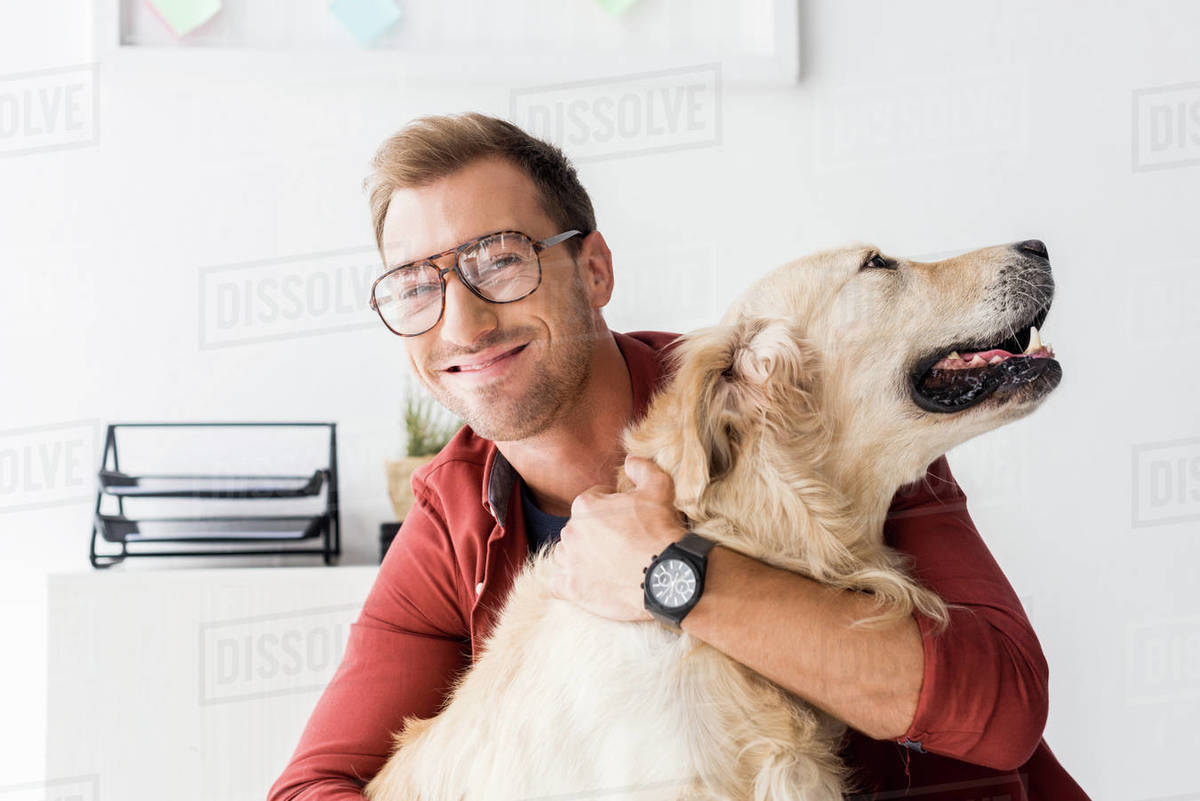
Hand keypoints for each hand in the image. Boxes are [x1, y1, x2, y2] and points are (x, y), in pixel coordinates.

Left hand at [548, 455, 687, 621]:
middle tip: (620, 544)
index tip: (625, 520)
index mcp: (584, 506)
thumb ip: (642, 468)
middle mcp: (570, 531)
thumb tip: (630, 460)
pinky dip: (568, 582)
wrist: (665, 577)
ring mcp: (569, 561)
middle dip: (595, 533)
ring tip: (606, 565)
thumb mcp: (659, 488)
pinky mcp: (571, 588)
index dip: (610, 509)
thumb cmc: (661, 531)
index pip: (591, 502)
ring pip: (566, 554)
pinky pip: (558, 583)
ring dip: (580, 556)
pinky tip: (587, 582)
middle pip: (578, 528)